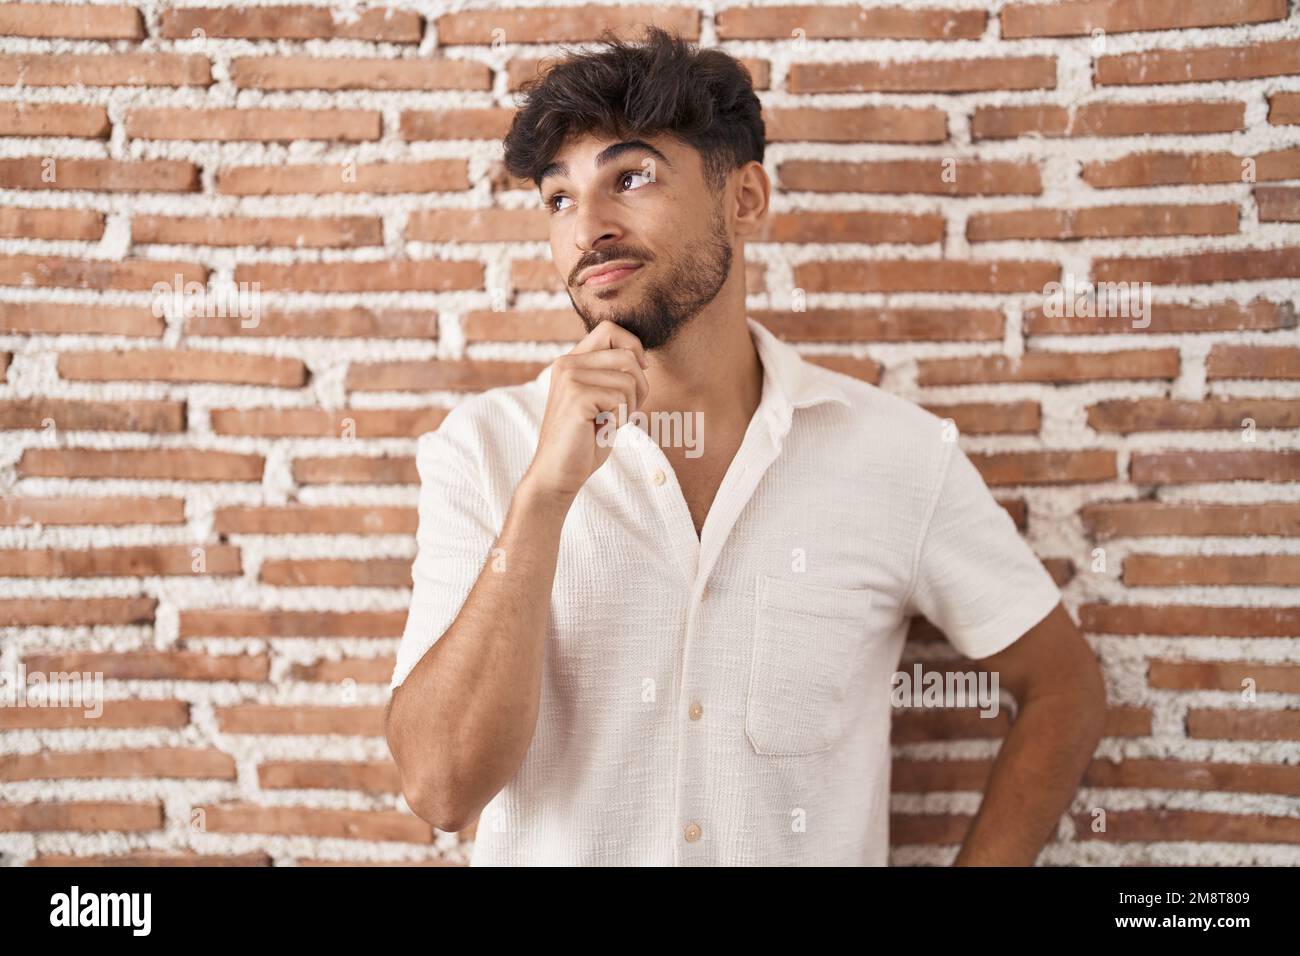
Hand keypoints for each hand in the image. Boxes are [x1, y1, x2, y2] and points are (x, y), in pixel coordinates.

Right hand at [522, 320, 649, 500]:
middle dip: (639, 387)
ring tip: (608, 422)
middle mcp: (567, 364)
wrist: (558, 473)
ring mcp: (570, 378)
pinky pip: (622, 398)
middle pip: (627, 356)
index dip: (634, 347)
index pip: (610, 330)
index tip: (639, 372)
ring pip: (629, 379)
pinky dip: (621, 418)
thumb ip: (613, 376)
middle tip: (622, 411)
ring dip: (629, 407)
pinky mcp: (577, 396)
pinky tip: (602, 429)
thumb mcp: (600, 401)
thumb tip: (643, 359)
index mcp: (571, 361)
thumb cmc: (584, 441)